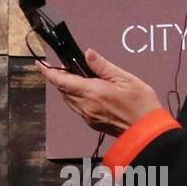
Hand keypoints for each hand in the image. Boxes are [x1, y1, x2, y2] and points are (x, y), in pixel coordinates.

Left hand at [40, 48, 164, 137]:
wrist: (147, 131)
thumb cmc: (140, 105)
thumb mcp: (125, 78)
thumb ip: (103, 66)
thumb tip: (88, 54)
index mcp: (91, 92)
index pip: (61, 80)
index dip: (48, 72)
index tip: (40, 64)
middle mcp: (85, 106)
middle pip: (63, 90)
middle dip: (59, 77)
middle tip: (64, 66)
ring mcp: (87, 116)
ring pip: (68, 99)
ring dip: (67, 88)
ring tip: (76, 77)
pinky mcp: (92, 123)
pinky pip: (77, 108)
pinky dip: (76, 97)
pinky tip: (87, 92)